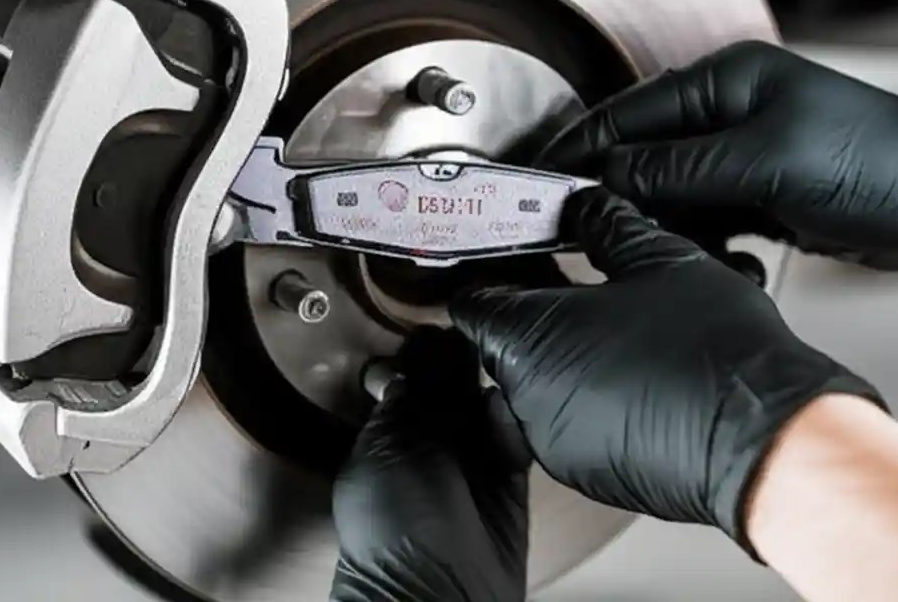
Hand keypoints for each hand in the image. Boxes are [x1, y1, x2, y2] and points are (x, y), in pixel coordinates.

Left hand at [330, 329, 530, 601]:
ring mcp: (471, 466)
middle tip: (479, 328)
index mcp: (388, 439)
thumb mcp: (381, 455)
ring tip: (501, 353)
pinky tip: (510, 400)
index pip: (413, 384)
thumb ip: (399, 412)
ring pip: (486, 410)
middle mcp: (430, 449)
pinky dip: (514, 422)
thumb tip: (405, 371)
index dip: (427, 355)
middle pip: (453, 392)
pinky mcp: (508, 483)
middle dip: (464, 362)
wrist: (435, 589)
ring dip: (493, 384)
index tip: (443, 322)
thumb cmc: (390, 527)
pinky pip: (516, 442)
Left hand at [450, 188, 883, 553]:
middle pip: (505, 340)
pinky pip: (572, 421)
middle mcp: (524, 398)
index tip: (515, 253)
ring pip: (540, 382)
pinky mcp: (588, 471)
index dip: (491, 270)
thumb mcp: (658, 258)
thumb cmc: (714, 354)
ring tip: (617, 322)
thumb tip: (587, 206)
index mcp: (526, 338)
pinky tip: (636, 369)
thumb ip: (606, 224)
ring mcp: (554, 442)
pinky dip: (593, 394)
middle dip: (538, 306)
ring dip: (568, 351)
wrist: (767, 440)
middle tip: (576, 277)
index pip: (472, 299)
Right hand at [540, 40, 897, 267]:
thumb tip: (606, 179)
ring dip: (662, 229)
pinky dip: (697, 244)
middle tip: (584, 235)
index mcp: (723, 82)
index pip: (626, 112)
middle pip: (642, 156)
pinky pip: (703, 220)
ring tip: (653, 259)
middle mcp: (726, 115)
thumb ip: (677, 171)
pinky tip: (707, 263)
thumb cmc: (876, 161)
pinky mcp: (758, 196)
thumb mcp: (764, 163)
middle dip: (618, 197)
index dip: (580, 149)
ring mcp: (741, 157)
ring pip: (669, 196)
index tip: (539, 183)